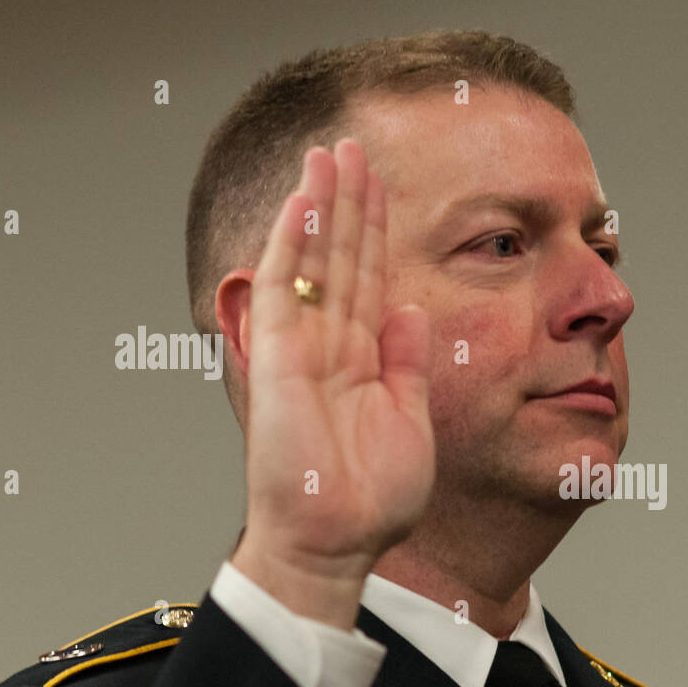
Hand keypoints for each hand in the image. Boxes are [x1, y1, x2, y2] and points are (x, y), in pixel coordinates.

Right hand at [232, 139, 434, 625]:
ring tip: (329, 154)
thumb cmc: (372, 497)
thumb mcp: (409, 418)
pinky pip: (283, 291)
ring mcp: (302, 349)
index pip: (370, 279)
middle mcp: (330, 347)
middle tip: (352, 147)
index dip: (377, 232)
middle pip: (342, 259)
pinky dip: (293, 245)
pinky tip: (303, 202)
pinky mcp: (277, 358)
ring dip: (322, 207)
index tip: (383, 186)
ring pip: (312, 262)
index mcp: (363, 361)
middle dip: (350, 203)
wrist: (338, 539)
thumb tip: (409, 309)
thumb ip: (407, 362)